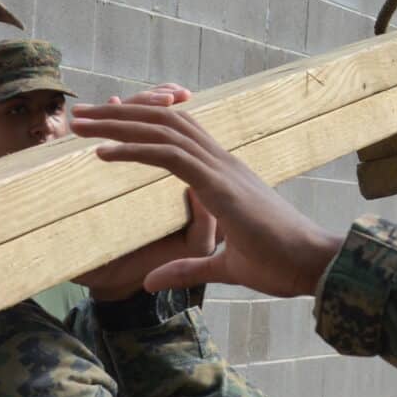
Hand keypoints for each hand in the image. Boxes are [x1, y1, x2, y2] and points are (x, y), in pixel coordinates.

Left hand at [68, 100, 344, 297]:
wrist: (315, 266)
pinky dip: (133, 150)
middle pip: (166, 122)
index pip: (180, 134)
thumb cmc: (282, 265)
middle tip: (81, 115)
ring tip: (80, 124)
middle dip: (121, 114)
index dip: (145, 122)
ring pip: (163, 131)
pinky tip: (102, 153)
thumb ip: (188, 269)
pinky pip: (169, 158)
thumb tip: (151, 282)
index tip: (108, 122)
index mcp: (226, 176)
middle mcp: (223, 164)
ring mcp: (222, 171)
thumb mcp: (223, 268)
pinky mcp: (220, 187)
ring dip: (117, 124)